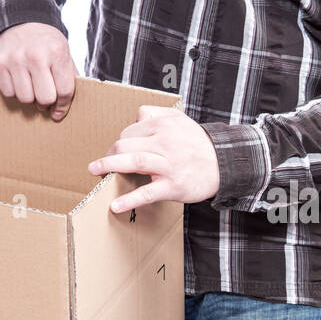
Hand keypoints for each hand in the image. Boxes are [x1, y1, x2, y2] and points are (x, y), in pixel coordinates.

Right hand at [0, 21, 77, 120]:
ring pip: (25, 98)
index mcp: (57, 53)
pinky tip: (18, 79)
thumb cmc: (48, 43)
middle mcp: (36, 56)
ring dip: (29, 96)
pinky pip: (8, 93)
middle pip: (44, 98)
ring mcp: (15, 59)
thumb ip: (69, 79)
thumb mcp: (65, 54)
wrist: (23, 20)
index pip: (64, 91)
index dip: (63, 105)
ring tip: (31, 85)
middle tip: (44, 96)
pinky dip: (13, 90)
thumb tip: (61, 110)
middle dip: (46, 101)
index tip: (58, 110)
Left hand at [87, 105, 220, 211]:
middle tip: (99, 164)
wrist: (225, 164)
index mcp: (164, 125)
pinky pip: (148, 192)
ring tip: (95, 171)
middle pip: (126, 144)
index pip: (130, 131)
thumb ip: (156, 113)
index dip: (119, 142)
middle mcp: (165, 143)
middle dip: (109, 154)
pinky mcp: (173, 186)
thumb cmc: (199, 144)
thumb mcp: (180, 119)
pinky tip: (115, 205)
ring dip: (109, 166)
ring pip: (133, 161)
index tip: (115, 152)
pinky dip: (130, 199)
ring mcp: (169, 165)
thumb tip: (136, 115)